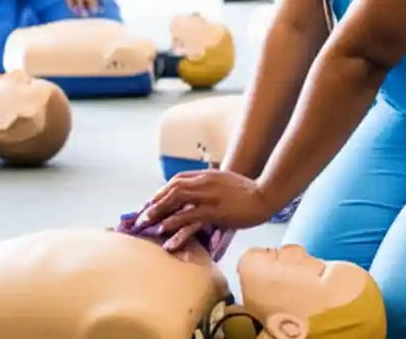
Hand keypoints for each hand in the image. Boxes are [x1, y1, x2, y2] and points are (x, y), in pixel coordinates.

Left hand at [134, 169, 276, 254]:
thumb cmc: (246, 189)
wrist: (264, 194)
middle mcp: (204, 183)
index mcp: (206, 175)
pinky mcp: (214, 211)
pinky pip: (190, 218)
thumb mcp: (225, 180)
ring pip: (177, 202)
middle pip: (172, 190)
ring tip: (147, 224)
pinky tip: (166, 230)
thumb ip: (210, 183)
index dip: (161, 192)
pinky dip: (176, 223)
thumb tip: (198, 189)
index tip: (150, 202)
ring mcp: (208, 196)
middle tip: (141, 215)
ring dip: (159, 212)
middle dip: (155, 202)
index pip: (176, 180)